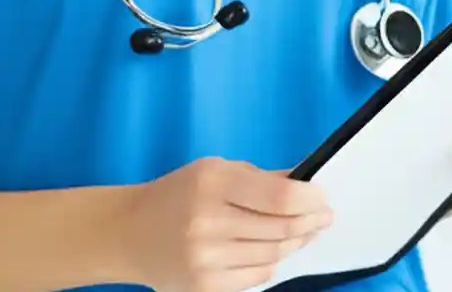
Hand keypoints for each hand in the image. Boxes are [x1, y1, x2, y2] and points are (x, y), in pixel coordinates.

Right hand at [119, 157, 332, 291]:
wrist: (128, 233)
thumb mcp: (214, 172)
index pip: (280, 197)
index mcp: (211, 183)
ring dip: (291, 244)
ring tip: (298, 233)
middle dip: (309, 223)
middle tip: (323, 218)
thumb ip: (261, 179)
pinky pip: (257, 278)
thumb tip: (305, 183)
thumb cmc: (177, 195)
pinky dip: (268, 264)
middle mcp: (207, 221)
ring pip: (273, 256)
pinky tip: (267, 251)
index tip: (323, 199)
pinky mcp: (205, 287)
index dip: (310, 200)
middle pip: (281, 229)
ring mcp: (205, 259)